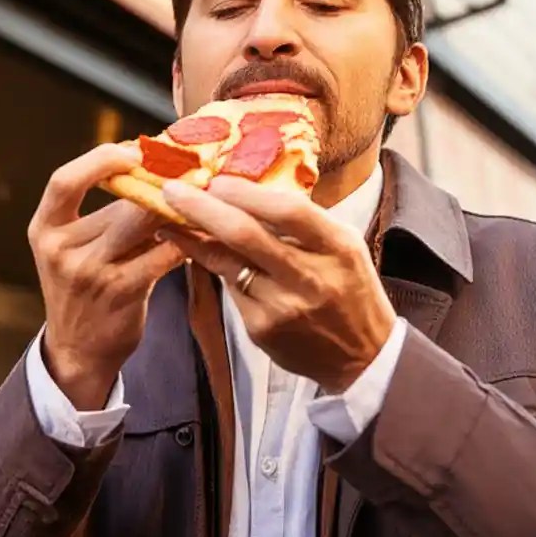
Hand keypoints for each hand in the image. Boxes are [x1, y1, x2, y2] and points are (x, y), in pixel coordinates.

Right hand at [29, 144, 183, 409]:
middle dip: (159, 183)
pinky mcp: (122, 292)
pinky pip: (164, 254)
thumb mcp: (75, 249)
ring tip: (203, 196)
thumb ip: (104, 215)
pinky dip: (187, 241)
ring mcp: (91, 272)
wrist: (78, 351)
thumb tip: (156, 171)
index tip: (133, 150)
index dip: (99, 160)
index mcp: (46, 229)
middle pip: (119, 201)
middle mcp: (62, 249)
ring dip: (178, 209)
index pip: (64, 181)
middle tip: (191, 168)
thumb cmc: (84, 290)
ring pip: (144, 223)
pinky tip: (202, 235)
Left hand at [161, 177, 394, 392]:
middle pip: (245, 236)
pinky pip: (229, 288)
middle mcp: (310, 278)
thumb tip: (248, 191)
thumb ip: (303, 224)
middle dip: (201, 209)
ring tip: (173, 219)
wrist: (362, 357)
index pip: (288, 211)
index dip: (246, 193)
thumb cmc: (351, 291)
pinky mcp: (261, 329)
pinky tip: (200, 252)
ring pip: (226, 263)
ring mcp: (282, 307)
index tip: (217, 180)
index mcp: (338, 248)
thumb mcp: (344, 248)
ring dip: (194, 238)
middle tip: (173, 191)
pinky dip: (214, 266)